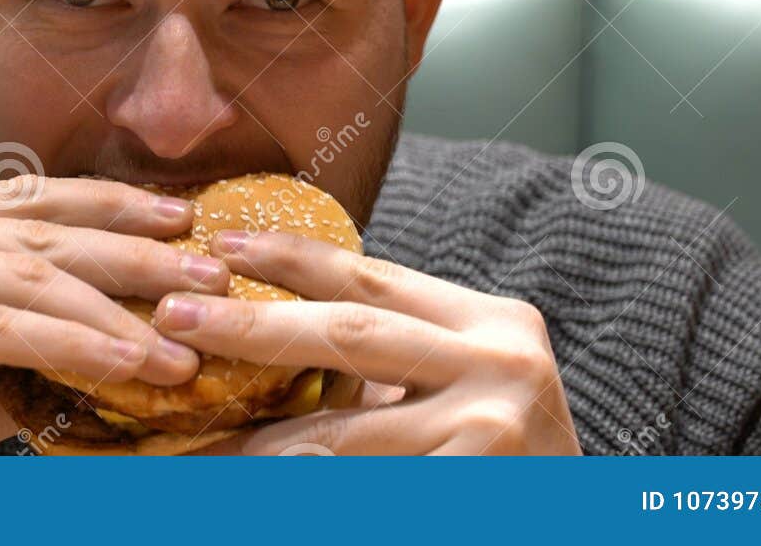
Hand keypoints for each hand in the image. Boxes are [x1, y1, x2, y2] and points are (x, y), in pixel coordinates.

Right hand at [0, 178, 227, 454]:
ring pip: (26, 277)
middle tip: (207, 269)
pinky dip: (74, 346)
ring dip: (117, 311)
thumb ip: (21, 337)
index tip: (180, 215)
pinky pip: (1, 329)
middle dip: (132, 251)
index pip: (23, 199)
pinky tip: (128, 363)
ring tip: (183, 342)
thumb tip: (128, 335)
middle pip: (36, 232)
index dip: (108, 203)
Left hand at [152, 229, 580, 454]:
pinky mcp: (477, 484)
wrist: (585, 526)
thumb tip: (272, 331)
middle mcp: (500, 361)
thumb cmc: (509, 460)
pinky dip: (302, 493)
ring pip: (341, 436)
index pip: (372, 278)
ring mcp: (494, 429)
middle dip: (251, 323)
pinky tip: (251, 490)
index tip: (219, 242)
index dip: (290, 256)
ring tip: (186, 443)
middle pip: (349, 334)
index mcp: (492, 322)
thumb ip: (396, 357)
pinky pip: (361, 490)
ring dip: (255, 444)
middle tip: (174, 316)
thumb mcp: (466, 385)